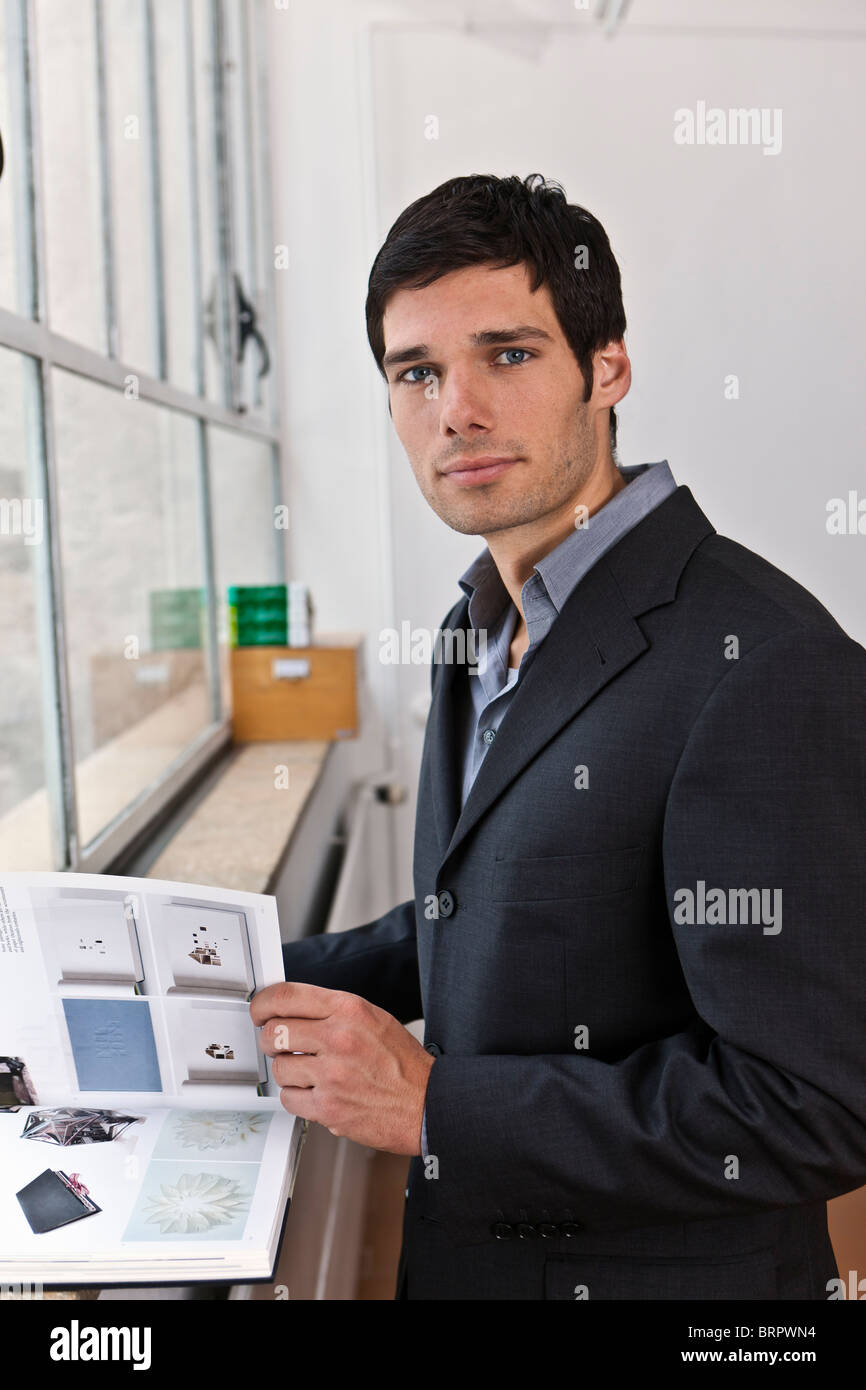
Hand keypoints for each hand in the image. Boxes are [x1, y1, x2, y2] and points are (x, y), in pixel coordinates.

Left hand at [249, 981, 434, 1154]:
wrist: (426, 1103)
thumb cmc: (402, 1063)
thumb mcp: (373, 1018)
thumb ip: (332, 1010)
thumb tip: (291, 1010)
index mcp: (349, 1009)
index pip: (286, 996)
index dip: (263, 1003)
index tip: (259, 1010)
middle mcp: (339, 1038)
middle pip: (275, 1032)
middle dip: (271, 1040)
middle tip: (280, 1045)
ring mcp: (332, 1075)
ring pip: (279, 1068)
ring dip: (288, 1072)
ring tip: (310, 1073)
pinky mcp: (328, 1108)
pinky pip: (289, 1099)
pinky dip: (298, 1097)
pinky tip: (317, 1092)